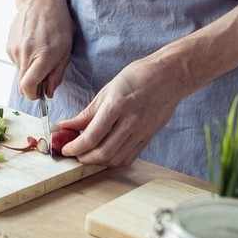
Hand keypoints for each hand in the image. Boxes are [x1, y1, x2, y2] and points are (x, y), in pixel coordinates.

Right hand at [5, 0, 73, 99]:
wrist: (39, 0)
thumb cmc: (58, 24)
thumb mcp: (66, 51)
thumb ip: (56, 75)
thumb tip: (48, 93)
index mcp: (42, 56)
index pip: (28, 86)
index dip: (33, 95)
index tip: (39, 95)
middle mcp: (25, 54)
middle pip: (21, 84)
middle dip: (32, 87)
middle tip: (44, 78)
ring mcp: (14, 50)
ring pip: (19, 73)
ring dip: (28, 71)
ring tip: (40, 54)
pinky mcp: (8, 45)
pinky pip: (16, 62)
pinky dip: (24, 61)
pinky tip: (33, 47)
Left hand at [57, 57, 182, 167]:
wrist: (171, 75)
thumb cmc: (138, 76)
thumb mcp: (107, 89)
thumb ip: (88, 112)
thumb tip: (67, 125)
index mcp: (116, 106)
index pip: (91, 136)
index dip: (75, 147)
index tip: (65, 149)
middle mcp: (130, 122)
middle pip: (103, 153)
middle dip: (84, 158)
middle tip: (74, 154)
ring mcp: (142, 132)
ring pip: (116, 159)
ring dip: (98, 162)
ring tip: (88, 155)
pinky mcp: (149, 137)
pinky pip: (129, 157)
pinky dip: (114, 161)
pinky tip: (106, 155)